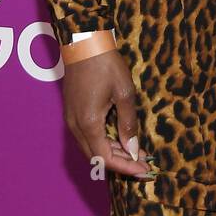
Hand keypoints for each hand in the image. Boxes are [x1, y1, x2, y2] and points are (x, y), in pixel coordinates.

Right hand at [61, 46, 151, 178]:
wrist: (84, 43)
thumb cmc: (106, 64)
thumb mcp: (124, 92)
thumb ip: (128, 123)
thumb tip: (133, 149)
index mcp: (89, 123)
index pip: (106, 158)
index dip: (126, 168)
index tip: (144, 172)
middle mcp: (76, 126)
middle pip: (96, 158)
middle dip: (121, 165)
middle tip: (143, 166)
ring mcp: (71, 120)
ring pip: (91, 148)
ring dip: (112, 154)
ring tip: (136, 155)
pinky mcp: (72, 113)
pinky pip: (87, 137)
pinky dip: (104, 143)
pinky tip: (119, 140)